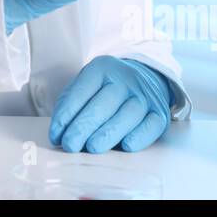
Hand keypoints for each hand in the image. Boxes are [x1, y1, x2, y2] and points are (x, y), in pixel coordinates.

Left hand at [49, 56, 173, 153]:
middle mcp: (125, 79)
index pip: (81, 92)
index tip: (56, 135)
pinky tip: (126, 146)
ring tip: (92, 148)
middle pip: (103, 104)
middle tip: (70, 145)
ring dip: (108, 133)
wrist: (145, 78)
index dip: (67, 115)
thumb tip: (58, 134)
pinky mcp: (160, 112)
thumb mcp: (86, 85)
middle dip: (84, 127)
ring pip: (127, 115)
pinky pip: (151, 125)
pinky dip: (139, 137)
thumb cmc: (106, 88)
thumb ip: (70, 105)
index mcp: (102, 68)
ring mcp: (145, 95)